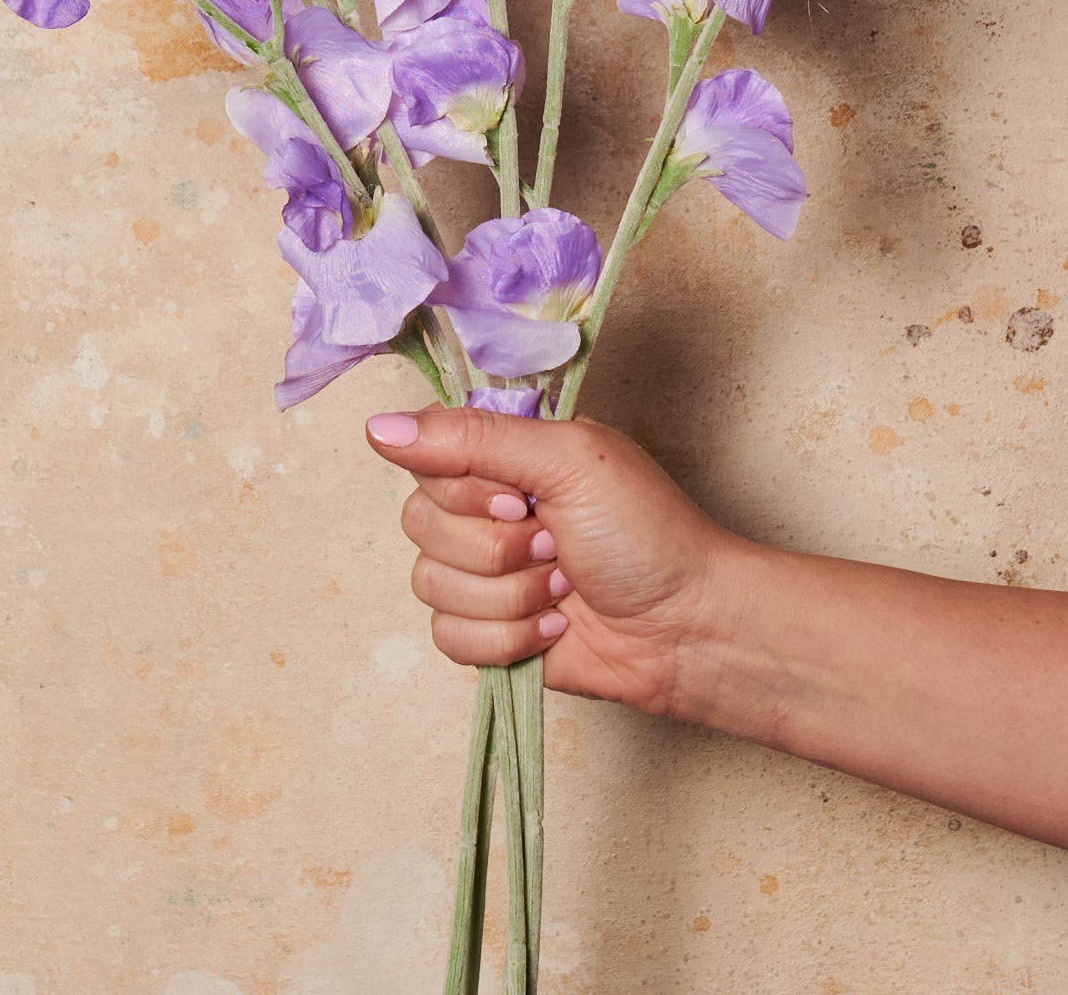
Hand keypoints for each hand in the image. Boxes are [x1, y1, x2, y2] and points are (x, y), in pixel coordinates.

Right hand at [364, 406, 742, 717]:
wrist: (688, 629)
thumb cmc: (647, 532)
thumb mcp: (566, 460)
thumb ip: (472, 439)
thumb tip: (378, 428)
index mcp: (502, 456)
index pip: (424, 458)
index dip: (466, 488)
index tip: (520, 498)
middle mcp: (485, 510)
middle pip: (419, 524)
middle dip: (496, 546)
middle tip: (556, 541)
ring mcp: (485, 575)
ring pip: (431, 585)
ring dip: (509, 594)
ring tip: (563, 585)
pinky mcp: (488, 633)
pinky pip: (447, 637)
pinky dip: (505, 638)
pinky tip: (553, 629)